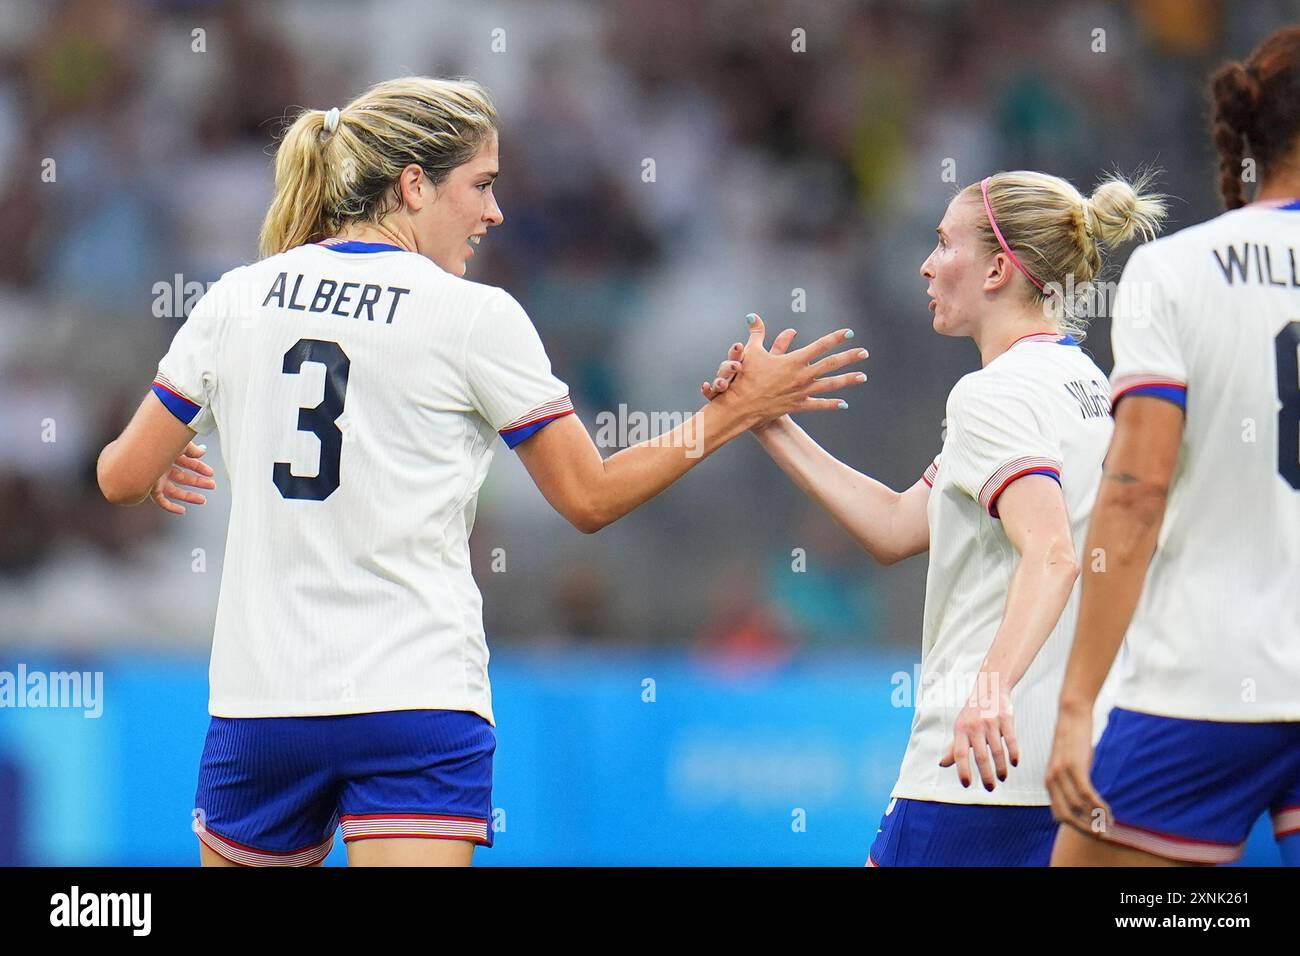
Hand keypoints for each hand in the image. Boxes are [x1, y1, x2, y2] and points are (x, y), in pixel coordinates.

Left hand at [150, 441, 216, 514]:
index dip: (200, 468)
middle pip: (182, 477)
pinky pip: (161, 501)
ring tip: (202, 500)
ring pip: (174, 490)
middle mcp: (161, 467)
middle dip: (198, 482)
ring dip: (189, 496)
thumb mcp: (180, 444)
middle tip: (211, 485)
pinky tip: (181, 511)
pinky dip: (171, 507)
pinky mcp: (150, 488)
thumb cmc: (157, 443)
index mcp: (167, 455)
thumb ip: (192, 449)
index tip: (210, 473)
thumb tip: (202, 451)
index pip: (186, 463)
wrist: (139, 452)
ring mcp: (156, 478)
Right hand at [706, 313, 868, 428]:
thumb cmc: (745, 376)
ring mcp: (802, 392)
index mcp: (793, 360)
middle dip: (850, 357)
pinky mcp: (798, 405)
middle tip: (865, 353)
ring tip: (863, 376)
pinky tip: (844, 404)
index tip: (849, 333)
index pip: (820, 346)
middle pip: (832, 364)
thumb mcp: (750, 351)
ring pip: (830, 385)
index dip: (835, 338)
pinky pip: (819, 405)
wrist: (741, 405)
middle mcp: (802, 376)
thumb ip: (756, 333)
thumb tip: (753, 316)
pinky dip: (832, 405)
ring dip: (848, 380)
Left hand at [939, 674, 1019, 790]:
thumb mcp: (960, 727)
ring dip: (1001, 768)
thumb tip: (942, 764)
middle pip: (981, 756)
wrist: (989, 688)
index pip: (959, 753)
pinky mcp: (1006, 719)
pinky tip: (1014, 764)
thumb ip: (953, 747)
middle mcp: (975, 726)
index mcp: (961, 729)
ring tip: (1002, 778)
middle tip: (990, 788)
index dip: (962, 770)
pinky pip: (1011, 740)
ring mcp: (991, 722)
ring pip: (997, 751)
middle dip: (986, 776)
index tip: (967, 785)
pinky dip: (1014, 754)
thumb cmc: (972, 713)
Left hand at [1045, 703, 1110, 835]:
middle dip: (1084, 829)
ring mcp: (1061, 773)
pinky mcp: (1073, 765)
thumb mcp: (1071, 766)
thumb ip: (1073, 784)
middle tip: (1102, 835)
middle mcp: (1051, 780)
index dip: (1077, 828)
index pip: (1059, 816)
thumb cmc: (1074, 741)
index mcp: (1049, 783)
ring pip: (1077, 807)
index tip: (1094, 833)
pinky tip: (1108, 812)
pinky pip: (1086, 793)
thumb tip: (1084, 804)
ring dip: (1096, 817)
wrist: (1072, 715)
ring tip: (1110, 821)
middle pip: (1065, 816)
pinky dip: (1098, 806)